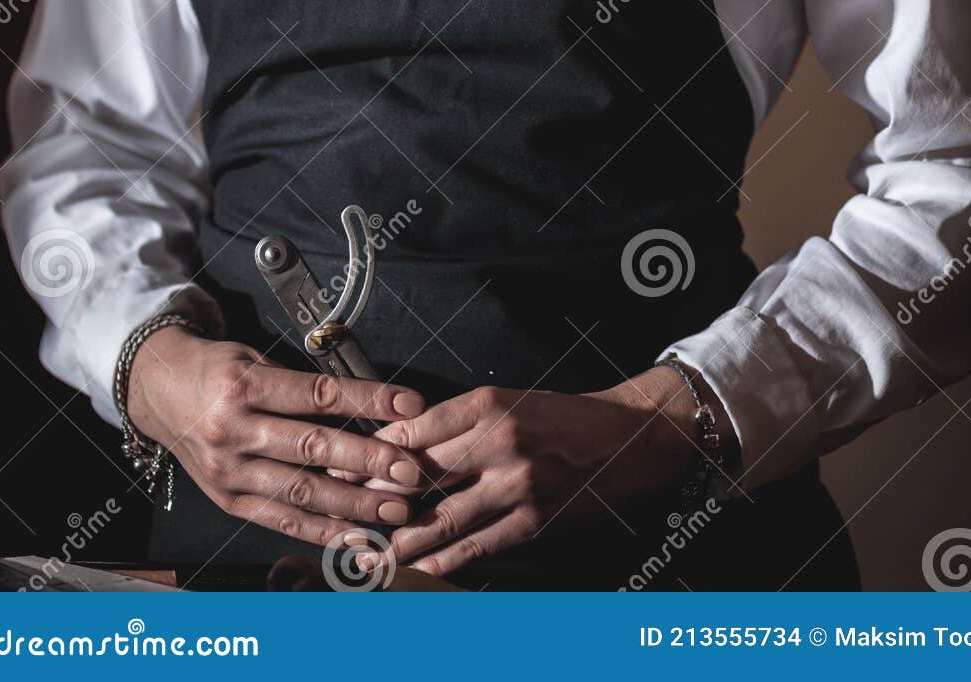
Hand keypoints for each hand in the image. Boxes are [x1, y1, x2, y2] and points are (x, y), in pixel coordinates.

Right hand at [126, 326, 428, 546]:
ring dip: (353, 504)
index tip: (411, 405)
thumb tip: (368, 406)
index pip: (319, 394)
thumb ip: (302, 384)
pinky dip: (320, 531)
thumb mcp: (254, 360)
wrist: (156, 391)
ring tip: (395, 508)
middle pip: (312, 448)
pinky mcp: (227, 501)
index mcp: (244, 387)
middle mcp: (233, 431)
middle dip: (368, 462)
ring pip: (300, 491)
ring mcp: (228, 472)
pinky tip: (355, 536)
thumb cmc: (217, 370)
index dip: (369, 400)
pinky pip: (280, 519)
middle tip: (410, 471)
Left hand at [361, 364, 699, 577]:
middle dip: (378, 498)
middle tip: (345, 514)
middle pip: (420, 473)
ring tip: (369, 554)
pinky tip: (417, 572)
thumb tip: (402, 446)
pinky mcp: (532, 519)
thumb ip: (459, 421)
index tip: (345, 467)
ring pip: (442, 518)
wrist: (625, 436)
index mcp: (487, 402)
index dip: (374, 454)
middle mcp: (499, 440)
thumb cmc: (560, 416)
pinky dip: (442, 561)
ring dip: (401, 540)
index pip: (414, 430)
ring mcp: (516, 484)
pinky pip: (476, 545)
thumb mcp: (508, 400)